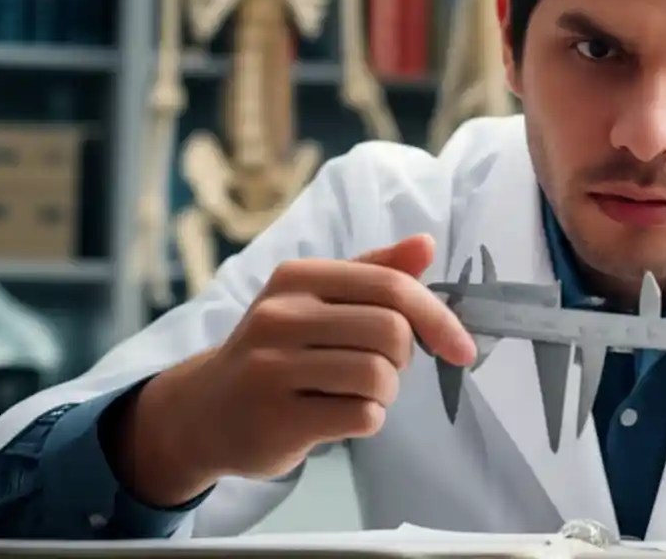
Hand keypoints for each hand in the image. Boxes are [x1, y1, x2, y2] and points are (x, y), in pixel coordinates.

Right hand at [109, 234, 474, 506]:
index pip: (392, 287)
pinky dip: (367, 420)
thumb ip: (375, 273)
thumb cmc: (277, 351)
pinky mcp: (276, 419)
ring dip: (385, 393)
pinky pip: (362, 416)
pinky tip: (338, 416)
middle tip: (375, 368)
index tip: (462, 349)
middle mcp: (279, 316)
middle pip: (392, 333)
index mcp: (297, 278)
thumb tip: (426, 244)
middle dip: (402, 360)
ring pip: (379, 377)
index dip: (438, 318)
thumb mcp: (316, 301)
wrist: (203, 412)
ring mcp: (272, 368)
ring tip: (354, 393)